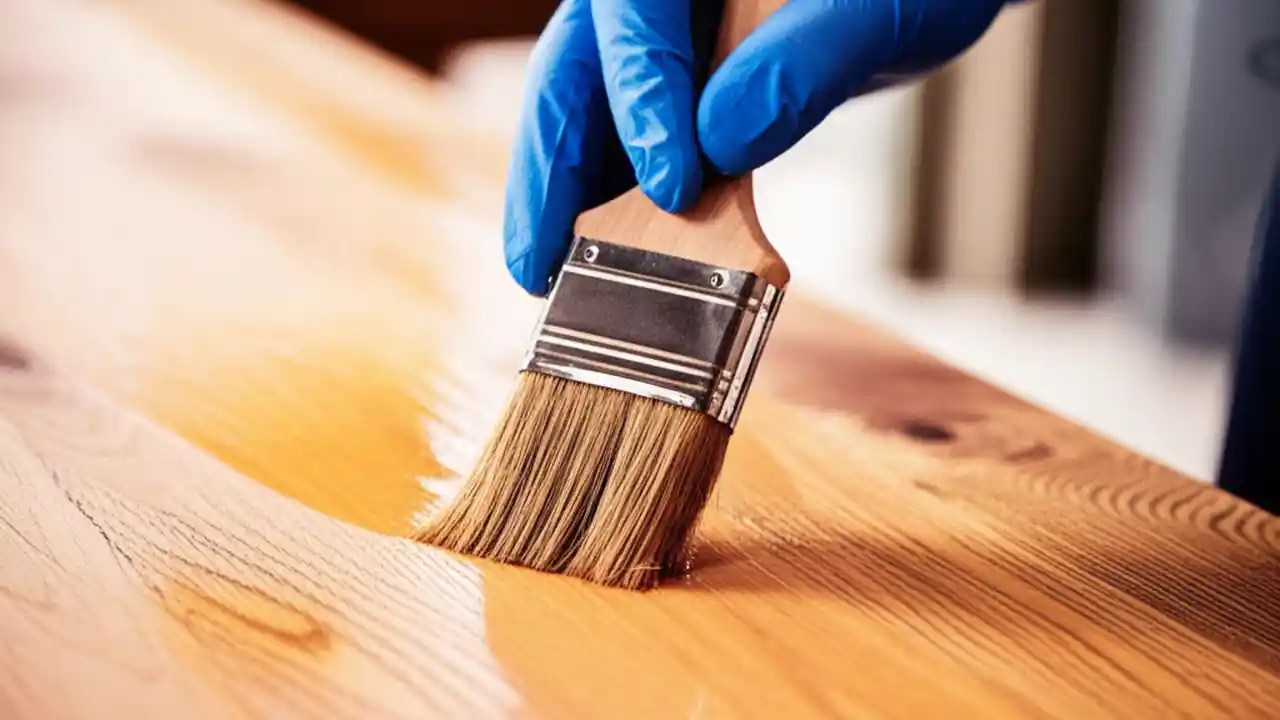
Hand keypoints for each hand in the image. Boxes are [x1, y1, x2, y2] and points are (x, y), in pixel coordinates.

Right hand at [503, 0, 1010, 294]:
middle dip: (551, 169)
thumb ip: (806, 63)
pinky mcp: (673, 96)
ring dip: (563, 200)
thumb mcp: (884, 9)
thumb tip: (718, 142)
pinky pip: (622, 149)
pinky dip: (607, 207)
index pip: (631, 12)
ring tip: (547, 278)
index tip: (671, 186)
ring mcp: (658, 47)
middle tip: (538, 262)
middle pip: (573, 73)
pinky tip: (598, 260)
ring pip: (585, 117)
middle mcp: (658, 1)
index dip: (640, 97)